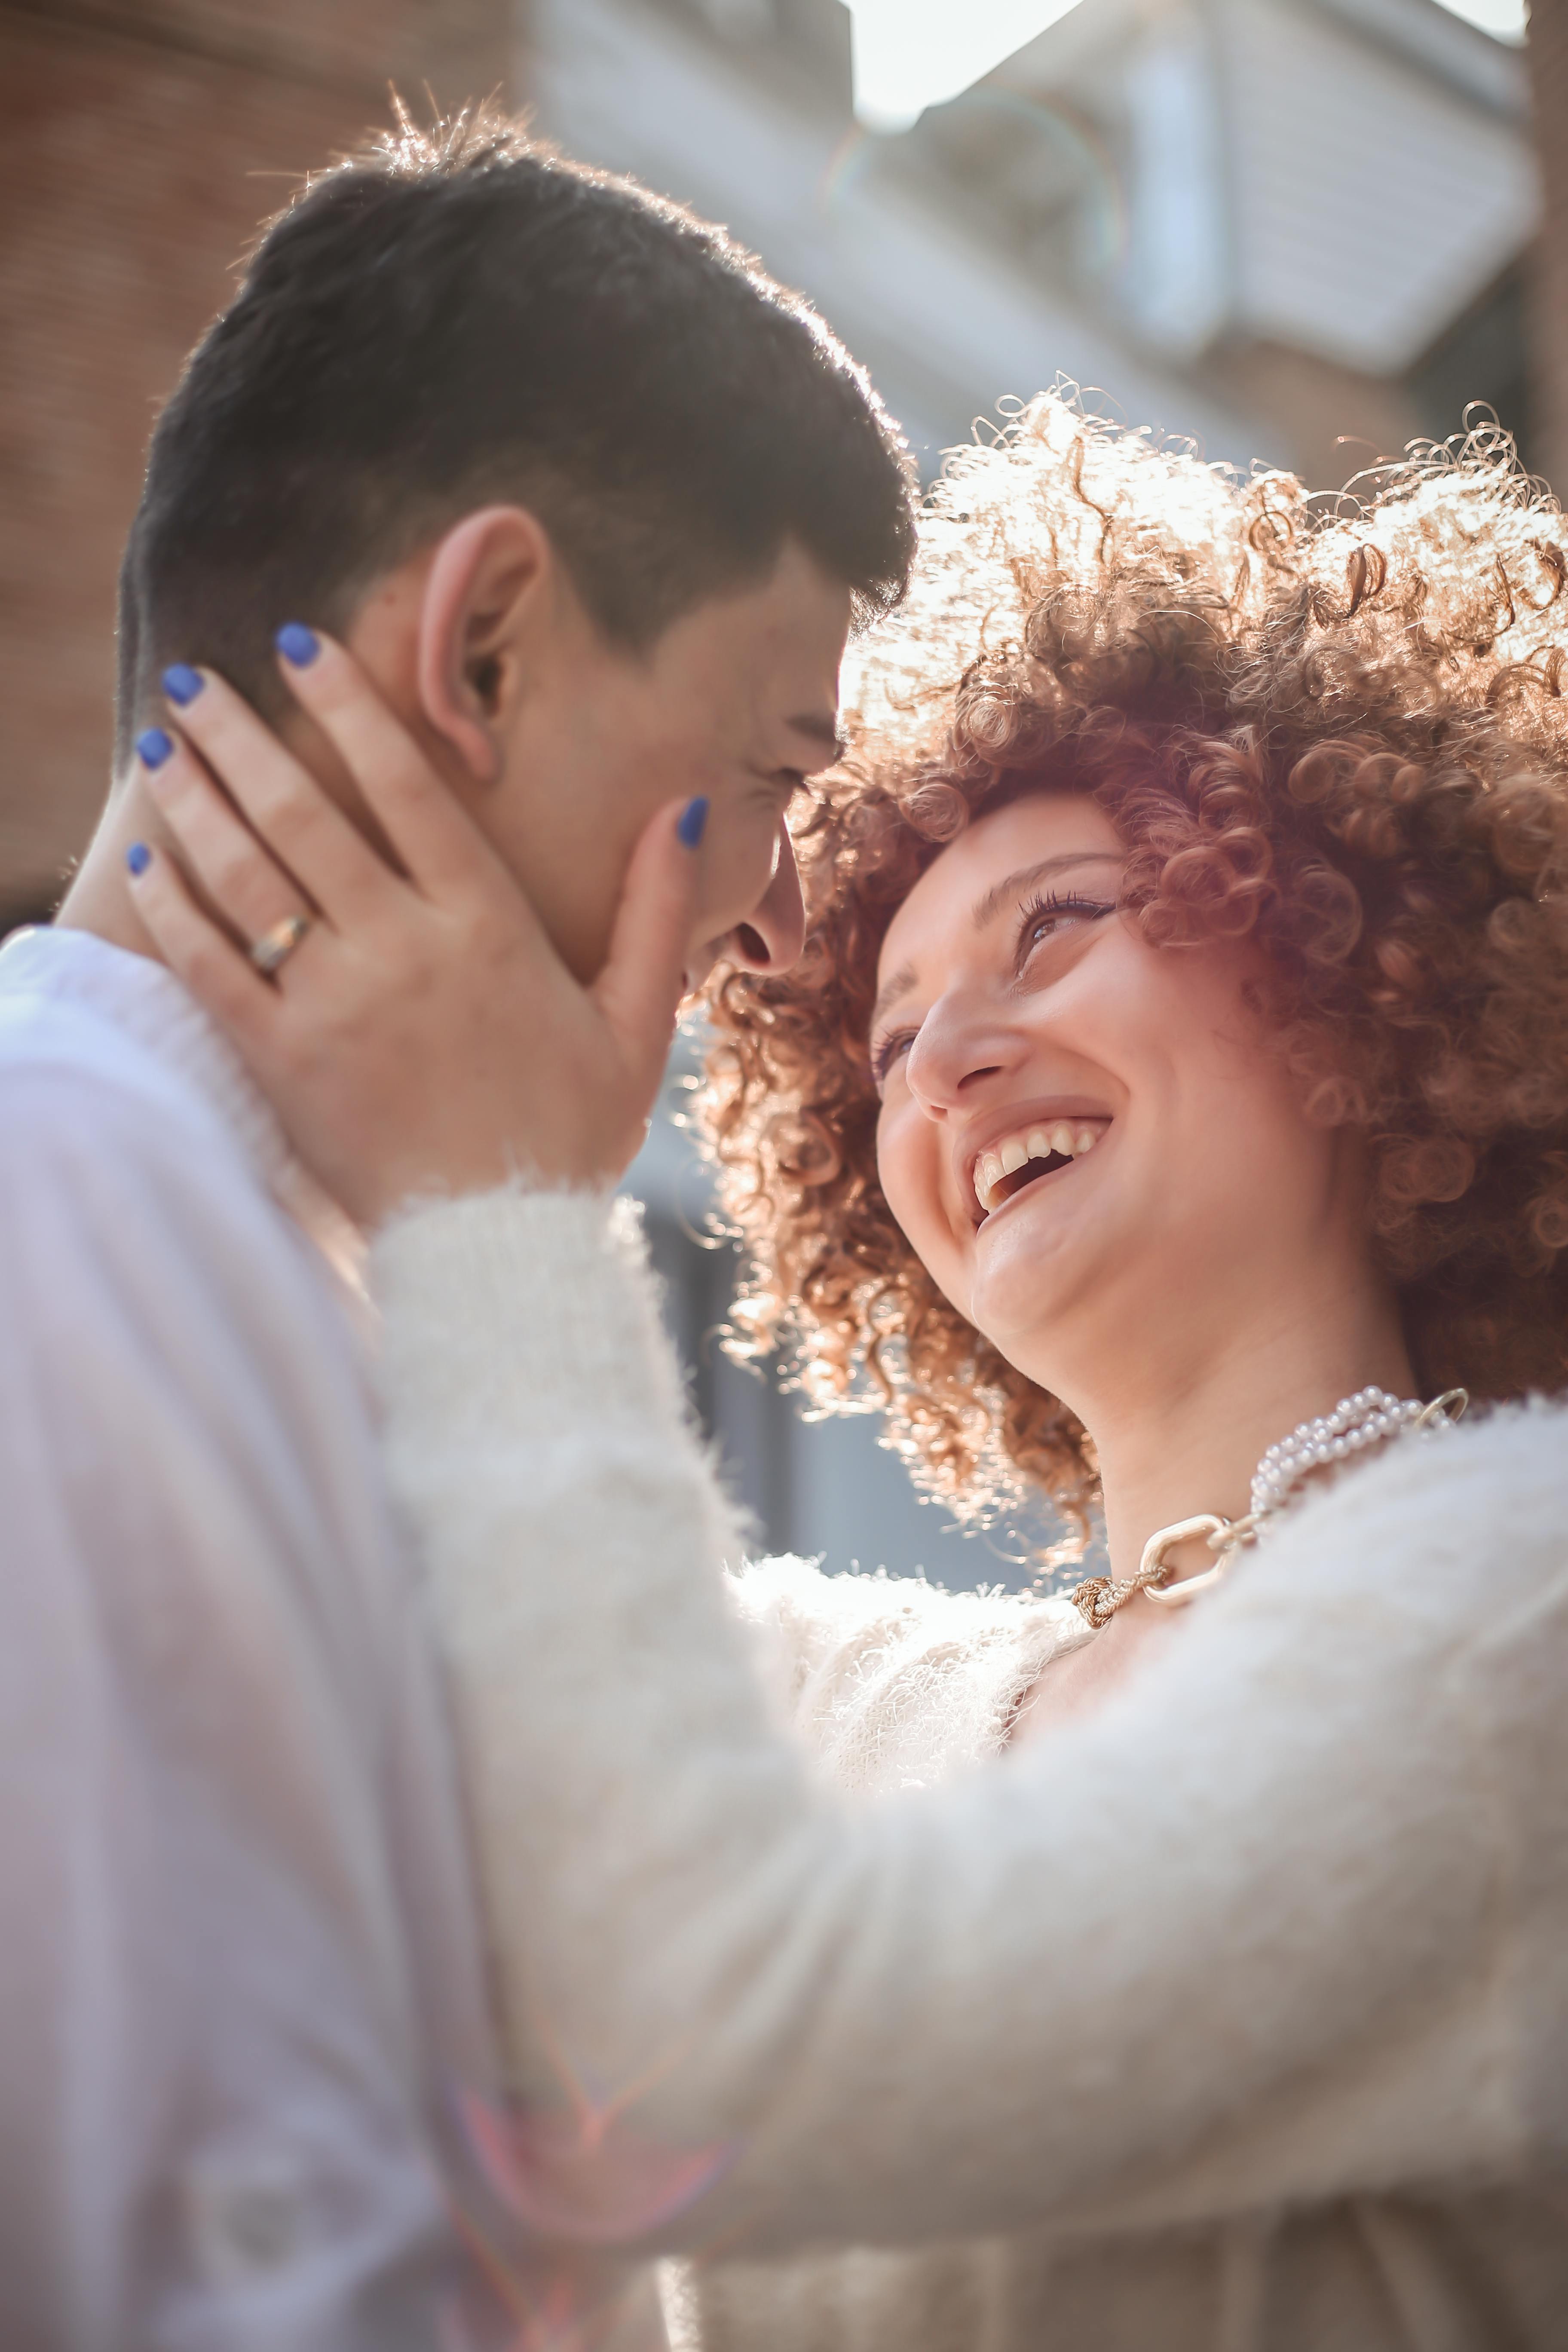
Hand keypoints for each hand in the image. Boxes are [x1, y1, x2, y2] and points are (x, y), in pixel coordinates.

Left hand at [125, 635, 704, 1227]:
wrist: (503, 1252)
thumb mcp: (637, 1023)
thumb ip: (654, 910)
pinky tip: (148, 863)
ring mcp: (338, 1004)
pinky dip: (176, 910)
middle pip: (307, 815)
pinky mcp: (286, 1062)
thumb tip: (686, 807)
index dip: (351, 706)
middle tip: (197, 682)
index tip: (302, 649)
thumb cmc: (570, 1139)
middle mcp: (405, 949)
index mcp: (488, 927)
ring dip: (197, 801)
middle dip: (243, 737)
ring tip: (161, 745)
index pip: (408, 787)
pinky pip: (214, 968)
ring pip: (250, 877)